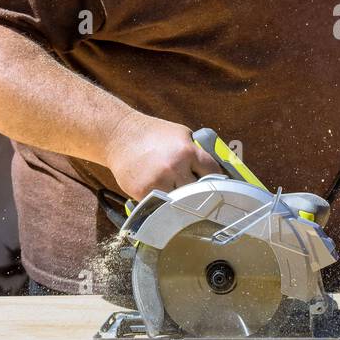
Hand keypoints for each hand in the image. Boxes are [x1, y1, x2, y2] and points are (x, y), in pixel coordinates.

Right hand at [103, 111, 221, 200]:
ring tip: (183, 199)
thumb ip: (198, 150)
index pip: (213, 173)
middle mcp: (174, 167)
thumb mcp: (182, 134)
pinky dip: (163, 204)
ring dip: (182, 201)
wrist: (119, 135)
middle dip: (201, 193)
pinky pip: (160, 205)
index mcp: (188, 151)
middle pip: (199, 191)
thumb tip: (218, 167)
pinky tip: (164, 198)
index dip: (218, 180)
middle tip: (203, 197)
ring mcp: (158, 181)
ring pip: (180, 202)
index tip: (220, 186)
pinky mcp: (142, 192)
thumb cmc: (153, 134)